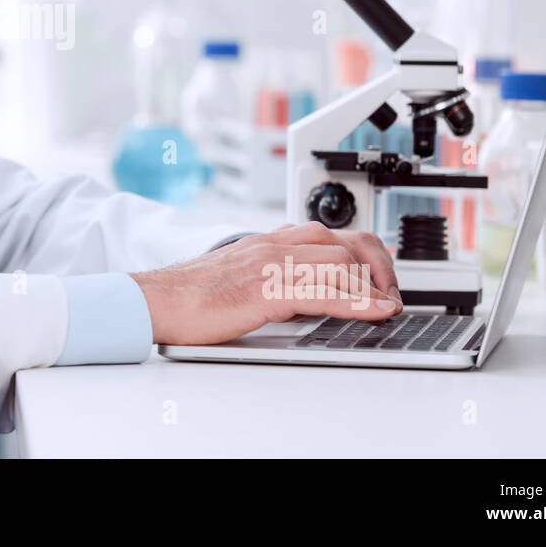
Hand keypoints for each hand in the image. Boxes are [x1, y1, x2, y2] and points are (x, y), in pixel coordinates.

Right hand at [129, 222, 402, 345]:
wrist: (155, 300)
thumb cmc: (190, 295)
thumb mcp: (239, 278)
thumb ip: (271, 278)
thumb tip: (305, 296)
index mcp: (266, 241)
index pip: (329, 234)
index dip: (364, 254)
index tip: (379, 278)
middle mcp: (272, 245)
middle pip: (343, 242)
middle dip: (377, 267)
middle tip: (390, 292)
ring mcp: (269, 264)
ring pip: (339, 263)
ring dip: (373, 286)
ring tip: (389, 306)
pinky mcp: (266, 289)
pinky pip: (323, 291)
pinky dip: (358, 301)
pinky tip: (375, 311)